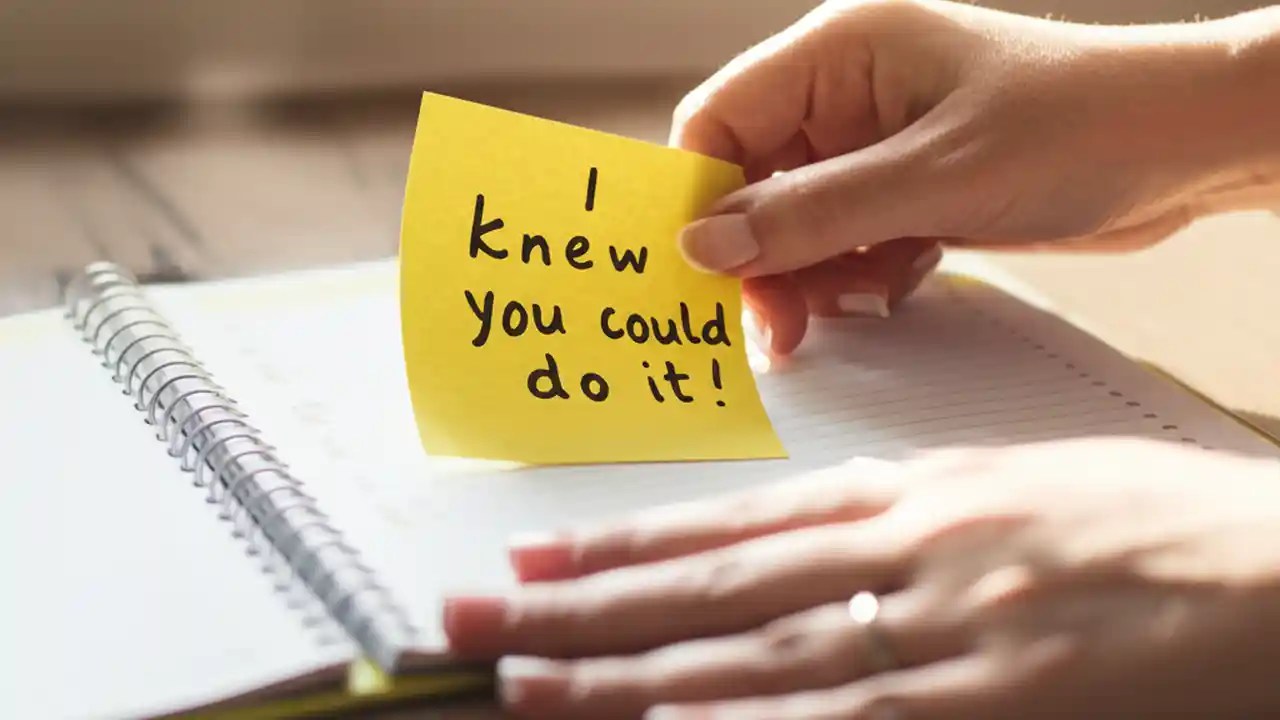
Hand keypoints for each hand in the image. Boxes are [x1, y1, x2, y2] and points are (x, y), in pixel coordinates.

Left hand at [444, 439, 1279, 718]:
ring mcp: (944, 638)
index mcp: (916, 495)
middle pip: (711, 589)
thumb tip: (802, 551)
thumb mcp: (1014, 491)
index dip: (624, 546)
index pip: (734, 523)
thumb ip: (905, 519)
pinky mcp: (992, 708)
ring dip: (625, 680)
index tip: (535, 559)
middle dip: (581, 608)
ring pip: (749, 664)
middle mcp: (906, 557)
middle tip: (472, 620)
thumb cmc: (1158, 527)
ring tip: (521, 687)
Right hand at [670, 0, 1279, 353]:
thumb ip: (813, 213)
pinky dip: (858, 274)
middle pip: (751, 181)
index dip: (699, 196)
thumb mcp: (934, 178)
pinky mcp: (907, 189)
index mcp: (837, 52)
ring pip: (797, 222)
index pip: (718, 119)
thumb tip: (704, 246)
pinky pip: (845, 241)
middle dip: (761, 255)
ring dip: (812, 275)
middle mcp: (846, 94)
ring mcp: (877, 144)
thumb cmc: (1078, 128)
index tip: (700, 272)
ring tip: (859, 297)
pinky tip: (895, 281)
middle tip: (777, 325)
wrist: (1187, 147)